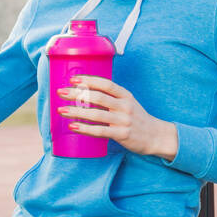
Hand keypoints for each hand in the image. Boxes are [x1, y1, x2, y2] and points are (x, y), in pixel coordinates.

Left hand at [56, 75, 178, 159]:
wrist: (157, 136)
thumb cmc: (137, 119)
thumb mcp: (128, 103)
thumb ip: (111, 98)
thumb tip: (85, 93)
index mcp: (126, 95)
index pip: (106, 84)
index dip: (89, 80)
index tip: (73, 79)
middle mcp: (125, 106)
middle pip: (98, 97)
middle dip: (77, 94)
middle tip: (60, 93)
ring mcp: (124, 120)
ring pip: (96, 114)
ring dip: (77, 111)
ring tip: (61, 110)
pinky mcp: (122, 134)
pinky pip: (100, 131)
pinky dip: (85, 129)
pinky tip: (73, 126)